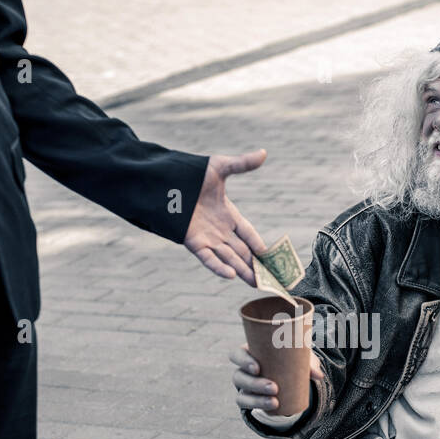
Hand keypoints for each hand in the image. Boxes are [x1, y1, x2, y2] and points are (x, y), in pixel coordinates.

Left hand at [184, 150, 267, 284]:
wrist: (164, 180)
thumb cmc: (191, 172)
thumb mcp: (220, 166)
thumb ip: (242, 164)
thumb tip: (263, 153)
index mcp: (228, 214)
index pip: (249, 234)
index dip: (261, 246)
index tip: (275, 259)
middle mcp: (220, 229)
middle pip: (243, 251)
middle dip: (257, 266)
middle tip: (272, 281)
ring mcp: (207, 237)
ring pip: (229, 258)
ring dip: (243, 271)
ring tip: (258, 285)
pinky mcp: (193, 242)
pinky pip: (209, 258)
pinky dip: (219, 267)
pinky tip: (232, 276)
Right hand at [230, 343, 323, 412]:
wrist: (288, 376)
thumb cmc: (290, 360)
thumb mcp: (298, 358)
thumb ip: (308, 364)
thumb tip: (319, 375)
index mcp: (250, 353)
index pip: (237, 355)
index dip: (243, 361)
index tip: (257, 367)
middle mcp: (243, 370)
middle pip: (239, 376)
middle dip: (255, 384)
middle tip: (274, 388)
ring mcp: (244, 386)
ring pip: (242, 393)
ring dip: (257, 399)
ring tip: (274, 402)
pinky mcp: (249, 398)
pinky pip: (245, 404)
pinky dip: (256, 406)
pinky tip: (271, 407)